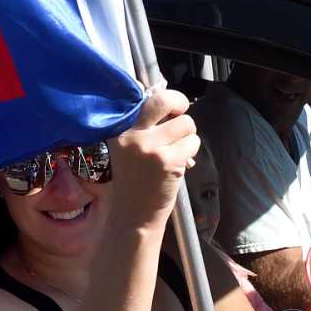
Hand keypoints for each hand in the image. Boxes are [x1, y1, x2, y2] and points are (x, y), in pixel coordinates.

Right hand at [112, 88, 199, 228]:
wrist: (133, 214)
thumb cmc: (133, 179)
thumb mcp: (127, 147)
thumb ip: (142, 124)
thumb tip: (168, 100)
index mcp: (117, 129)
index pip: (140, 96)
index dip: (158, 96)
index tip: (164, 106)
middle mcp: (131, 134)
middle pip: (164, 99)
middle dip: (179, 103)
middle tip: (180, 112)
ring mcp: (149, 147)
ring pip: (186, 123)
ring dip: (187, 136)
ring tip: (174, 151)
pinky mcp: (167, 161)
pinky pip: (193, 142)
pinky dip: (191, 152)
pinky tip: (177, 164)